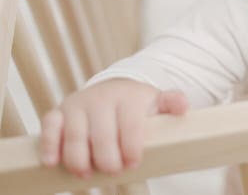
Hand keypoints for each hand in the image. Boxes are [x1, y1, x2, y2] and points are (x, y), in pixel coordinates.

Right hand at [39, 79, 187, 178]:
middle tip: (113, 172)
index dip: (131, 147)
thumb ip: (171, 103)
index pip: (130, 124)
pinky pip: (49, 126)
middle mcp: (101, 99)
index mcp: (128, 98)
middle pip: (101, 133)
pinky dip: (49, 144)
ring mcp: (78, 105)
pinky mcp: (59, 112)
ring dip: (78, 158)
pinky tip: (53, 162)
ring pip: (74, 134)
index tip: (133, 163)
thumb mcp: (157, 102)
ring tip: (87, 175)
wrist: (114, 89)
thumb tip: (183, 106)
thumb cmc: (136, 104)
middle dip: (106, 157)